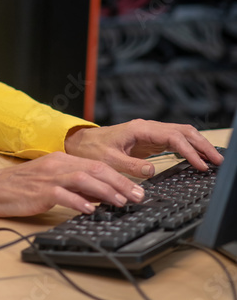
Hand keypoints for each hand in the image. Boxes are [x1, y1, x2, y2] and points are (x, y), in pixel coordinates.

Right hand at [0, 151, 148, 217]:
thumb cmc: (21, 187)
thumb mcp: (52, 182)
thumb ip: (75, 186)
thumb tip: (100, 196)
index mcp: (62, 160)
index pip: (97, 165)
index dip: (119, 177)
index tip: (135, 189)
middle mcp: (58, 164)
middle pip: (96, 169)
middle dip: (120, 183)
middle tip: (138, 196)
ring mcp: (49, 176)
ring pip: (83, 179)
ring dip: (105, 191)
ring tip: (121, 202)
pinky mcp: (40, 191)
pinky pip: (63, 194)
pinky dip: (78, 201)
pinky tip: (90, 209)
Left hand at [64, 119, 223, 177]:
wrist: (83, 143)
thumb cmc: (93, 149)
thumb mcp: (108, 160)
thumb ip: (129, 166)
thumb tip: (152, 171)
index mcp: (140, 129)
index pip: (172, 137)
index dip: (188, 150)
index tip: (200, 165)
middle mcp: (148, 128)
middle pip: (182, 131)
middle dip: (201, 144)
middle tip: (217, 161)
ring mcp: (150, 133)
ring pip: (181, 134)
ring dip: (198, 145)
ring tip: (213, 160)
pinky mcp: (150, 141)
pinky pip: (175, 142)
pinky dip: (189, 148)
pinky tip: (197, 159)